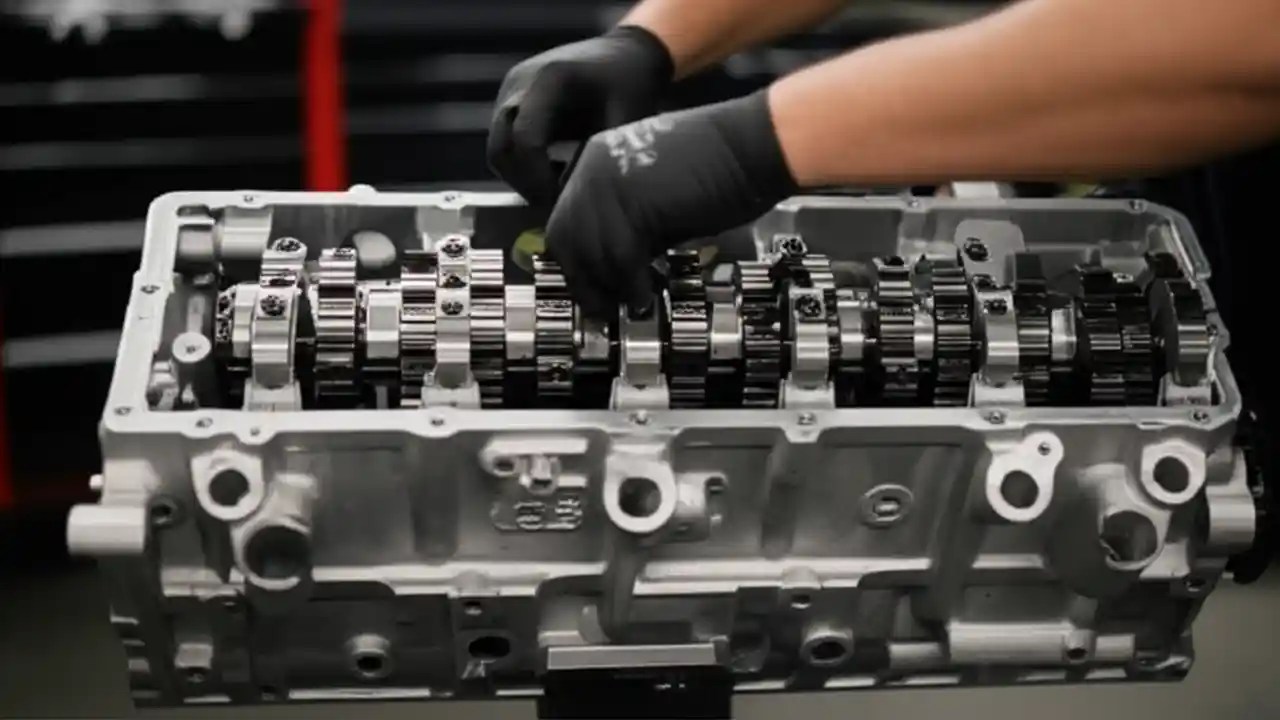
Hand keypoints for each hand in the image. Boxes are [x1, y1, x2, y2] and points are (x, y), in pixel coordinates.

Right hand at [487, 26, 673, 206]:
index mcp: (550, 80)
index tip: (560, 200)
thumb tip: (572, 202)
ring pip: (497, 148)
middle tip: (552, 204)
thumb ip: (597, 158)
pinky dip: (521, 163)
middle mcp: (520, 81)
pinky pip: (503, 140)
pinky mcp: (510, 98)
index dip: (538, 177)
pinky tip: (552, 169)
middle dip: (524, 183)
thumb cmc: (632, 86)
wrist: (626, 53)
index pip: (525, 138)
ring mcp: (510, 88)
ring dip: (520, 176)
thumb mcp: (624, 122)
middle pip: (501, 147)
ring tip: (554, 189)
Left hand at [546, 90, 797, 317]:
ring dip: (607, 286)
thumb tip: (618, 266)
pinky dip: (631, 284)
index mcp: (595, 159)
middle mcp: (592, 168)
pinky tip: (647, 296)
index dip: (578, 258)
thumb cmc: (721, 167)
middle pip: (564, 236)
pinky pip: (618, 257)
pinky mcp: (635, 204)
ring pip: (587, 251)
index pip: (565, 217)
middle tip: (604, 307)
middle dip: (583, 278)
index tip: (595, 285)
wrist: (753, 144)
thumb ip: (632, 222)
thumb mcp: (659, 195)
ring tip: (632, 303)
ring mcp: (609, 184)